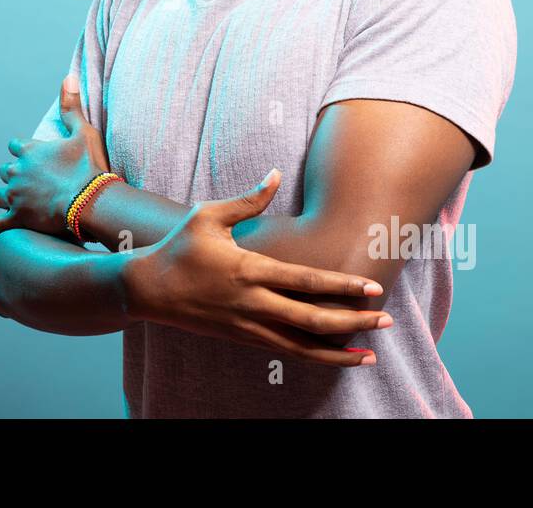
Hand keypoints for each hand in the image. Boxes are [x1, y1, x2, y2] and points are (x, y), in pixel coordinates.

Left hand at [0, 74, 110, 238]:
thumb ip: (71, 106)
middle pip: (5, 170)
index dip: (22, 151)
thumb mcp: (83, 132)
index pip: (15, 146)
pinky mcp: (17, 218)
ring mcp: (15, 196)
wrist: (89, 201)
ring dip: (6, 196)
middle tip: (29, 181)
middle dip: (14, 175)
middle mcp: (17, 171)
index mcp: (30, 151)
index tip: (30, 156)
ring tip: (16, 201)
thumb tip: (68, 76)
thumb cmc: (88, 166)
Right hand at [121, 169, 391, 366]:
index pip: (306, 283)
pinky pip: (284, 352)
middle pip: (312, 321)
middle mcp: (252, 304)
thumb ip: (248, 200)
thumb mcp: (209, 215)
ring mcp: (247, 326)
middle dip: (352, 323)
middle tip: (385, 322)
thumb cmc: (178, 247)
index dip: (342, 287)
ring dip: (338, 353)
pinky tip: (334, 357)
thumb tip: (275, 175)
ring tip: (369, 356)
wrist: (147, 290)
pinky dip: (312, 357)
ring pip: (301, 348)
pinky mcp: (241, 338)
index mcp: (248, 271)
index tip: (372, 289)